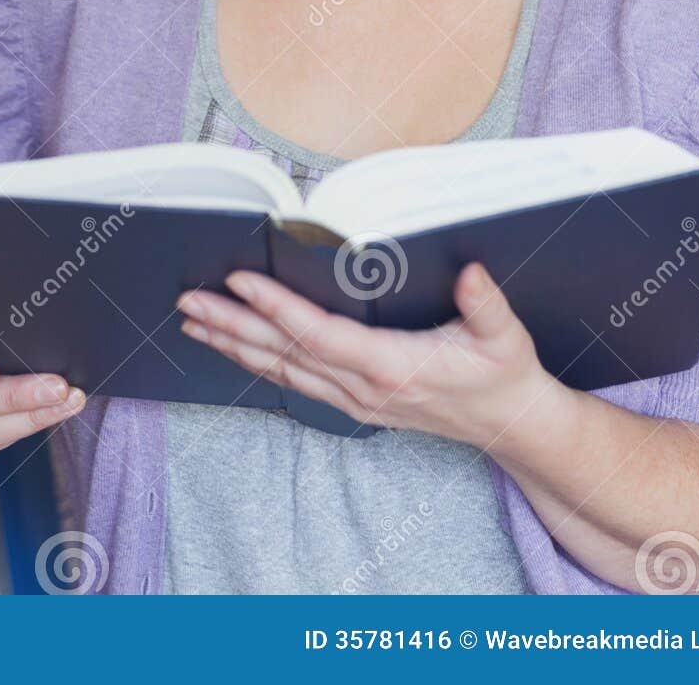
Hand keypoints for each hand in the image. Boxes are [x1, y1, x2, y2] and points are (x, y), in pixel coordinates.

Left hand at [177, 262, 551, 449]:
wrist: (510, 426)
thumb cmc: (504, 376)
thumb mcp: (504, 338)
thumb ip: (485, 305)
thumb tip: (470, 272)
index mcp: (391, 367)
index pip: (319, 335)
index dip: (277, 307)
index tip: (239, 281)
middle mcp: (363, 388)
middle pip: (284, 354)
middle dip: (231, 325)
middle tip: (188, 300)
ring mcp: (354, 399)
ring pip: (280, 371)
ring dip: (234, 344)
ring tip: (192, 321)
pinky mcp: (353, 401)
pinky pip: (294, 380)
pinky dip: (258, 360)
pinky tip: (234, 346)